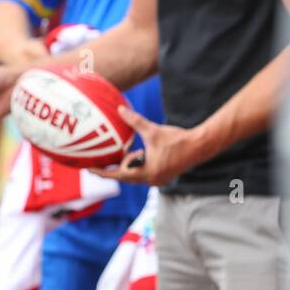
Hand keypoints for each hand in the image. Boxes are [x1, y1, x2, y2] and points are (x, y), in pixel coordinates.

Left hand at [91, 105, 208, 185]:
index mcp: (146, 173)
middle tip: (104, 154)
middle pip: (125, 174)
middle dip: (116, 164)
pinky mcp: (162, 176)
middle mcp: (151, 179)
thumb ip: (135, 121)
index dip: (102, 172)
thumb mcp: (153, 130)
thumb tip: (120, 109)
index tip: (89, 168)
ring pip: (134, 172)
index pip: (118, 175)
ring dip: (130, 162)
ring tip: (130, 149)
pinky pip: (143, 171)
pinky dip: (138, 163)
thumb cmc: (178, 139)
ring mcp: (157, 179)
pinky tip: (137, 151)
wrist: (200, 146)